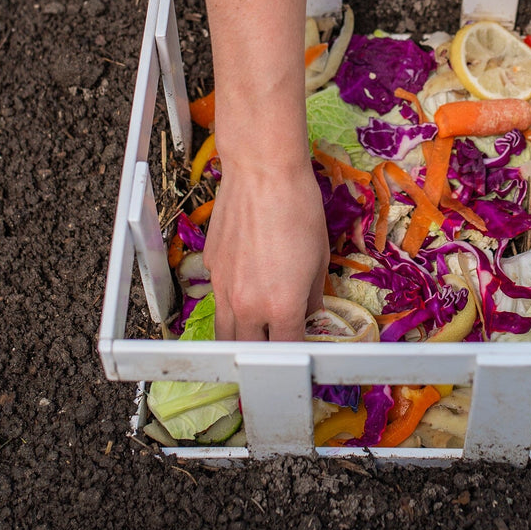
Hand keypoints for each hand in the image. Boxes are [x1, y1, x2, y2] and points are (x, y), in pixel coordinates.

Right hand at [202, 154, 327, 340]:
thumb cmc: (299, 209)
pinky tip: (244, 286)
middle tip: (277, 349)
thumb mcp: (320, 258)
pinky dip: (230, 302)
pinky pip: (218, 297)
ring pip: (225, 332)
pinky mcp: (210, 267)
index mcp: (281, 307)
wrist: (262, 173)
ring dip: (240, 338)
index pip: (286, 351)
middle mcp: (246, 304)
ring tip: (255, 335)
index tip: (302, 351)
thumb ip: (312, 295)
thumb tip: (308, 311)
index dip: (296, 356)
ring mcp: (222, 287)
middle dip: (264, 356)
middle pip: (249, 351)